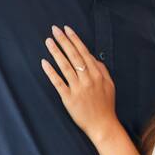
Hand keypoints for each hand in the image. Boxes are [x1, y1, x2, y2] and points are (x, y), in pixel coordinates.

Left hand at [40, 24, 118, 142]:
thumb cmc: (106, 105)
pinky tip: (44, 62)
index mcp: (97, 74)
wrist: (103, 125)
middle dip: (64, 41)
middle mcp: (87, 79)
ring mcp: (78, 88)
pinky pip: (58, 82)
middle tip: (55, 30)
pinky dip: (51, 72)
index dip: (75, 40)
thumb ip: (102, 70)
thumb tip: (93, 58)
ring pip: (65, 66)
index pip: (84, 52)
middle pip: (74, 56)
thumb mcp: (109, 85)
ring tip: (49, 41)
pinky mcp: (69, 98)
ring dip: (56, 52)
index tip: (67, 29)